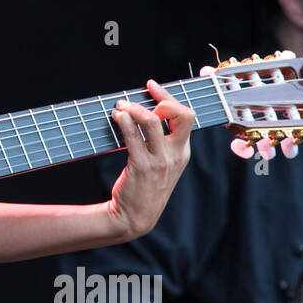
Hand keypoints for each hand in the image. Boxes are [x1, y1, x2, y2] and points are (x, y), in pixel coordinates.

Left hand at [106, 80, 195, 239]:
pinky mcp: (142, 166)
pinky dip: (123, 121)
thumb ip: (161, 141)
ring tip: (120, 106)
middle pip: (181, 114)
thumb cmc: (145, 186)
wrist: (136, 216)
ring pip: (152, 121)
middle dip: (161, 99)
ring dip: (134, 108)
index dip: (169, 97)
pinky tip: (116, 117)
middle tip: (140, 96)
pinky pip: (133, 136)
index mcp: (183, 151)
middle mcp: (175, 154)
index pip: (187, 115)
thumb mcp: (163, 164)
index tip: (151, 86)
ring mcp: (160, 160)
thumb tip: (146, 112)